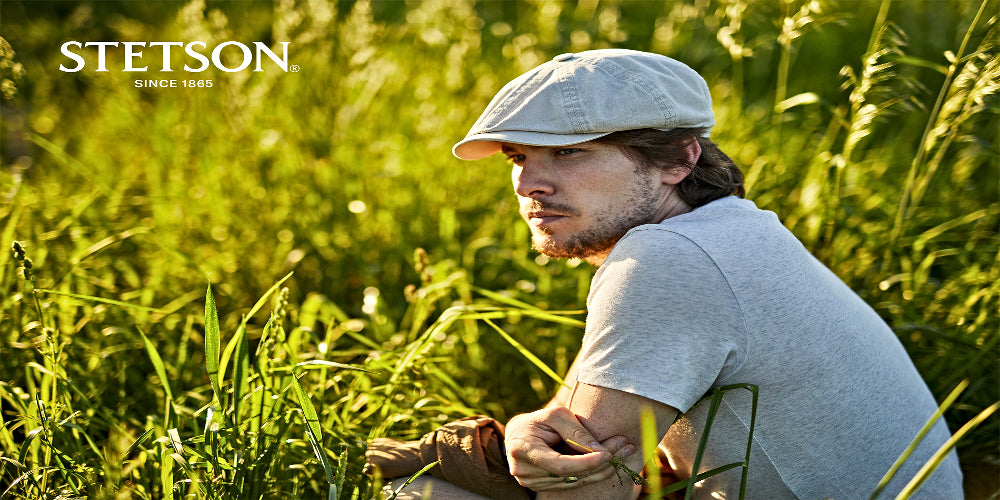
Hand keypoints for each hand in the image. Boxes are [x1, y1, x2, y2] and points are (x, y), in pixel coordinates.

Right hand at [504, 406, 634, 490]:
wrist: (519, 435)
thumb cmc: (539, 420)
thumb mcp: (556, 415)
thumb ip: (576, 432)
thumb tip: (601, 452)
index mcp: (524, 450)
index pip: (559, 465)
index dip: (585, 463)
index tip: (608, 455)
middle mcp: (525, 472)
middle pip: (571, 475)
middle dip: (601, 463)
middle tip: (626, 447)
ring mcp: (533, 483)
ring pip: (575, 481)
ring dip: (602, 469)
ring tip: (624, 450)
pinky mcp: (543, 487)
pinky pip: (573, 483)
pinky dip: (593, 473)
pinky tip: (610, 461)